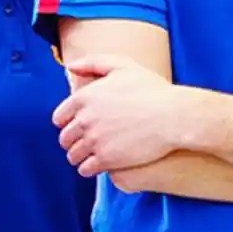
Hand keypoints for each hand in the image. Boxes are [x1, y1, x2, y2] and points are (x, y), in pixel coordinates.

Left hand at [53, 54, 182, 177]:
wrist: (173, 116)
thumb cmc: (152, 89)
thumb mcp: (123, 65)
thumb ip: (93, 62)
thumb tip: (70, 67)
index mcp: (84, 97)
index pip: (59, 117)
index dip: (67, 123)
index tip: (78, 126)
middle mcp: (84, 119)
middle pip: (65, 138)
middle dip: (73, 141)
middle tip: (85, 142)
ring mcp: (94, 140)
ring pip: (73, 155)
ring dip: (79, 156)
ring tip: (91, 155)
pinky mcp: (106, 159)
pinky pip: (85, 169)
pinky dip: (88, 168)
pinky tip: (98, 165)